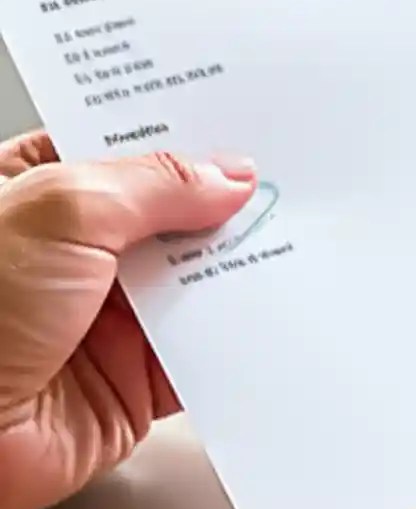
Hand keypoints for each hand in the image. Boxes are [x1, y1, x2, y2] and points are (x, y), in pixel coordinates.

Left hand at [0, 130, 255, 508]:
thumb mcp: (59, 211)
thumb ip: (154, 184)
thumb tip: (226, 176)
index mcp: (38, 190)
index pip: (129, 147)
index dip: (188, 138)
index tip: (246, 130)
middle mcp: (74, 251)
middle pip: (175, 215)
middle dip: (227, 206)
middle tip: (277, 188)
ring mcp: (107, 314)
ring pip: (198, 281)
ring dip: (241, 269)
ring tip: (285, 244)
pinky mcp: (134, 378)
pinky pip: (205, 350)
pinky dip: (240, 336)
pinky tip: (266, 312)